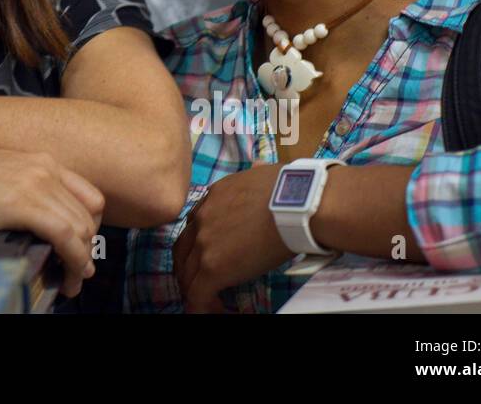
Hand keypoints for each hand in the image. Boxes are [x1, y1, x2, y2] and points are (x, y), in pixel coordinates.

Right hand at [0, 150, 103, 297]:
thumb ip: (25, 191)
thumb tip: (43, 222)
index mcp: (40, 160)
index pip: (88, 196)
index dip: (90, 227)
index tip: (81, 248)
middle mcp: (43, 167)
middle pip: (88, 215)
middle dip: (88, 248)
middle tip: (78, 272)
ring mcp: (34, 182)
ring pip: (80, 228)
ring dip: (82, 260)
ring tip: (71, 280)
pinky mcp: (21, 202)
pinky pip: (65, 235)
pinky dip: (74, 259)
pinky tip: (68, 274)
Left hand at [172, 164, 291, 312]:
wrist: (296, 204)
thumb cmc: (290, 190)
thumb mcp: (261, 174)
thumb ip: (254, 177)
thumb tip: (260, 169)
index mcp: (213, 196)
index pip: (195, 224)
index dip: (198, 243)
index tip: (207, 254)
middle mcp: (202, 218)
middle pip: (183, 249)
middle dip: (187, 267)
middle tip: (197, 282)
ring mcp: (205, 243)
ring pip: (187, 273)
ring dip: (194, 289)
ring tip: (206, 301)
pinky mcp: (213, 268)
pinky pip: (197, 294)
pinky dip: (201, 306)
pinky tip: (212, 311)